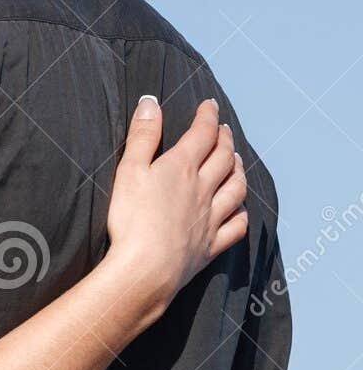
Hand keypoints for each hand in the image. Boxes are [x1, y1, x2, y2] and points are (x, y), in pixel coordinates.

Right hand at [103, 95, 247, 323]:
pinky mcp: (211, 244)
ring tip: (236, 160)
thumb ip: (142, 136)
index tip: (209, 104)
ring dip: (239, 169)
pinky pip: (237, 225)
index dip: (207, 116)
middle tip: (222, 129)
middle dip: (224, 138)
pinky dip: (241, 212)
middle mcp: (203, 189)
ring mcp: (211, 217)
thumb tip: (151, 102)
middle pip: (223, 158)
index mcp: (181, 168)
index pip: (202, 134)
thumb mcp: (128, 170)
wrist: (146, 268)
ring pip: (236, 187)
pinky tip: (239, 208)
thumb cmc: (131, 219)